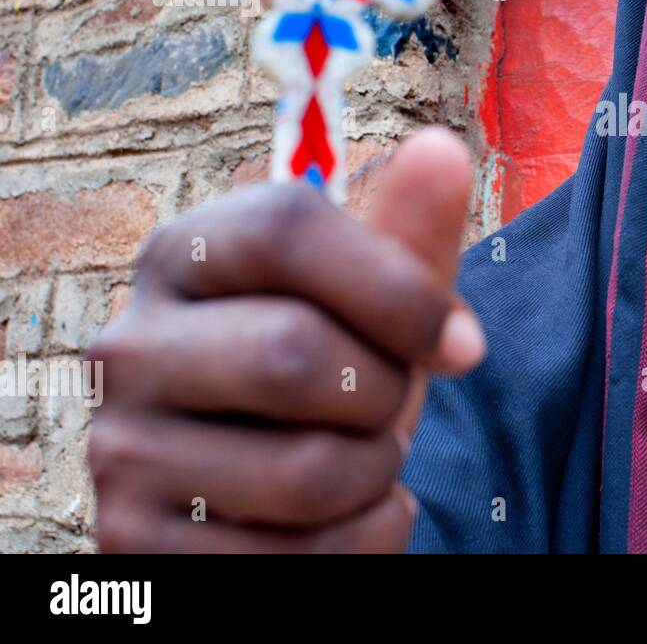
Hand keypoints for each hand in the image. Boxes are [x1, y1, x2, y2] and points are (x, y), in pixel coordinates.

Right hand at [87, 127, 483, 551]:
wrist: (271, 492)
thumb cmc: (336, 371)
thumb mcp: (377, 304)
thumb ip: (409, 235)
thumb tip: (444, 149)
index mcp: (186, 253)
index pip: (288, 228)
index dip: (400, 290)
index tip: (463, 344)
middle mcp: (130, 344)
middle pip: (294, 353)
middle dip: (385, 392)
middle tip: (386, 404)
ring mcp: (122, 449)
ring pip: (307, 470)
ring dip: (378, 473)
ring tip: (360, 458)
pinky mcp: (135, 547)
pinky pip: (300, 559)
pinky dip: (364, 540)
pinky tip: (339, 520)